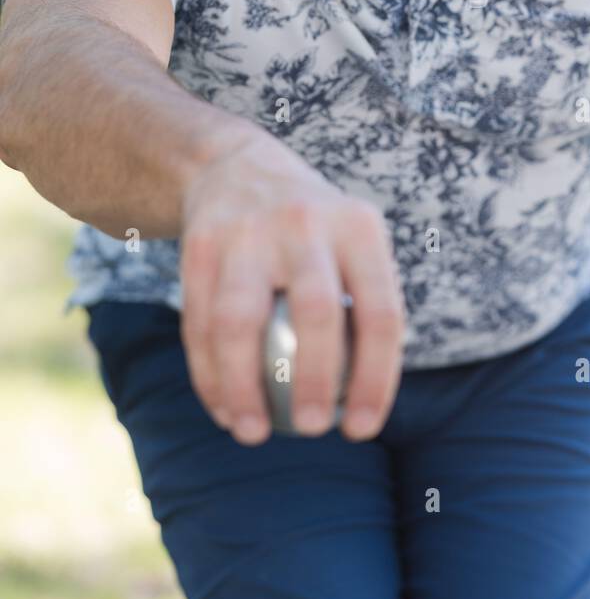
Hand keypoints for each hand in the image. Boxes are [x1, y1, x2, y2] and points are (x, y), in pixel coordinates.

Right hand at [179, 129, 404, 444]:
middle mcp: (306, 223)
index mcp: (359, 227)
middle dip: (314, 381)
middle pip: (316, 312)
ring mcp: (248, 231)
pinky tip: (223, 408)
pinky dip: (210, 375)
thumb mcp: (352, 239)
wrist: (237, 166)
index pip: (381, 312)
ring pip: (240, 321)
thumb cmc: (313, 231)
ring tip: (252, 433)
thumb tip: (367, 403)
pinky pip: (200, 323)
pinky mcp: (200, 245)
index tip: (361, 428)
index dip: (376, 378)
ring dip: (244, 386)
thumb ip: (366, 305)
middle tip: (311, 429)